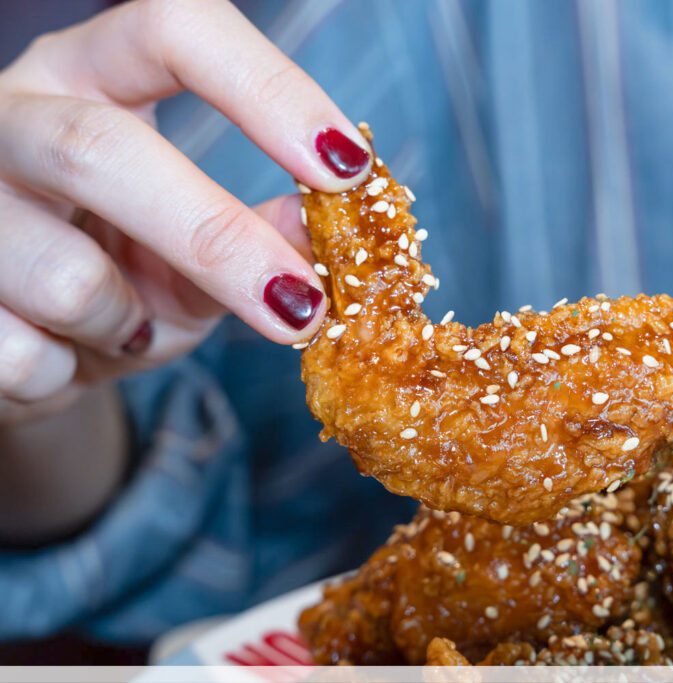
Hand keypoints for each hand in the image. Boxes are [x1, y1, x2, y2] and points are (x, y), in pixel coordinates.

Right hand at [0, 0, 371, 424]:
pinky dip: (68, 373)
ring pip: (64, 278)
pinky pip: (23, 355)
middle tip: (302, 303)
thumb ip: (259, 236)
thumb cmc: (122, 276)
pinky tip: (64, 354)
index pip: (172, 27)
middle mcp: (12, 115)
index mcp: (89, 75)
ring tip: (127, 328)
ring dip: (126, 326)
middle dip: (216, 239)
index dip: (267, 88)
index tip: (346, 167)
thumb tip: (324, 223)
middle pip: (99, 151)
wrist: (27, 345)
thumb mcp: (199, 254)